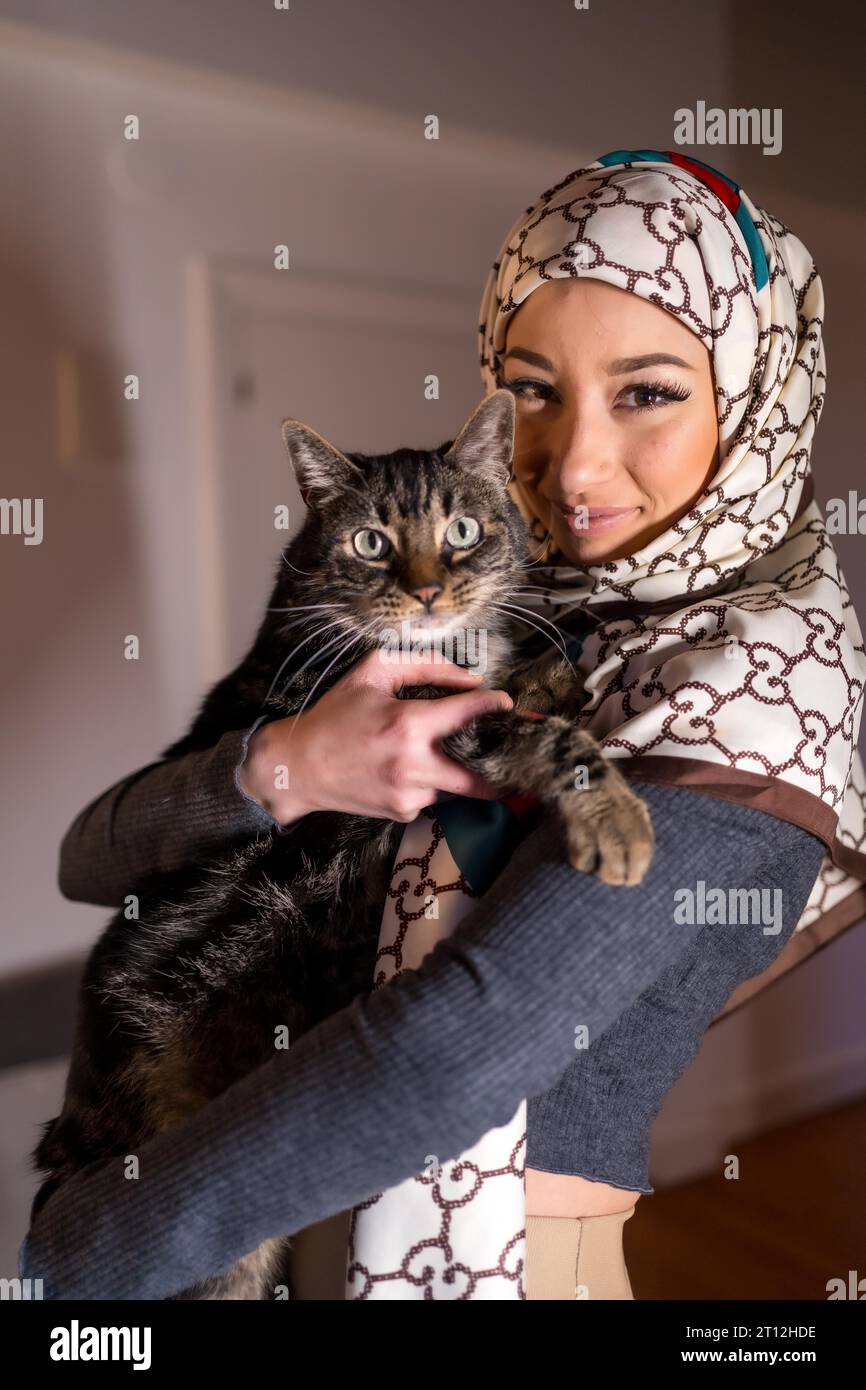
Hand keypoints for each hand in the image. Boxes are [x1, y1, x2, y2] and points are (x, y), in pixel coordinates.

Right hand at [238, 648, 512, 825]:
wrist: (298, 768)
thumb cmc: (334, 716)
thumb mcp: (372, 674)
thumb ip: (423, 665)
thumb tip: (468, 679)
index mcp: (408, 725)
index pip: (470, 714)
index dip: (496, 706)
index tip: (508, 704)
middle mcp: (414, 765)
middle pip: (480, 776)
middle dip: (499, 766)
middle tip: (508, 751)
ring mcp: (410, 794)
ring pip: (456, 785)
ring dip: (457, 771)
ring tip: (440, 754)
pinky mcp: (403, 812)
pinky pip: (432, 795)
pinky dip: (430, 782)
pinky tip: (405, 770)